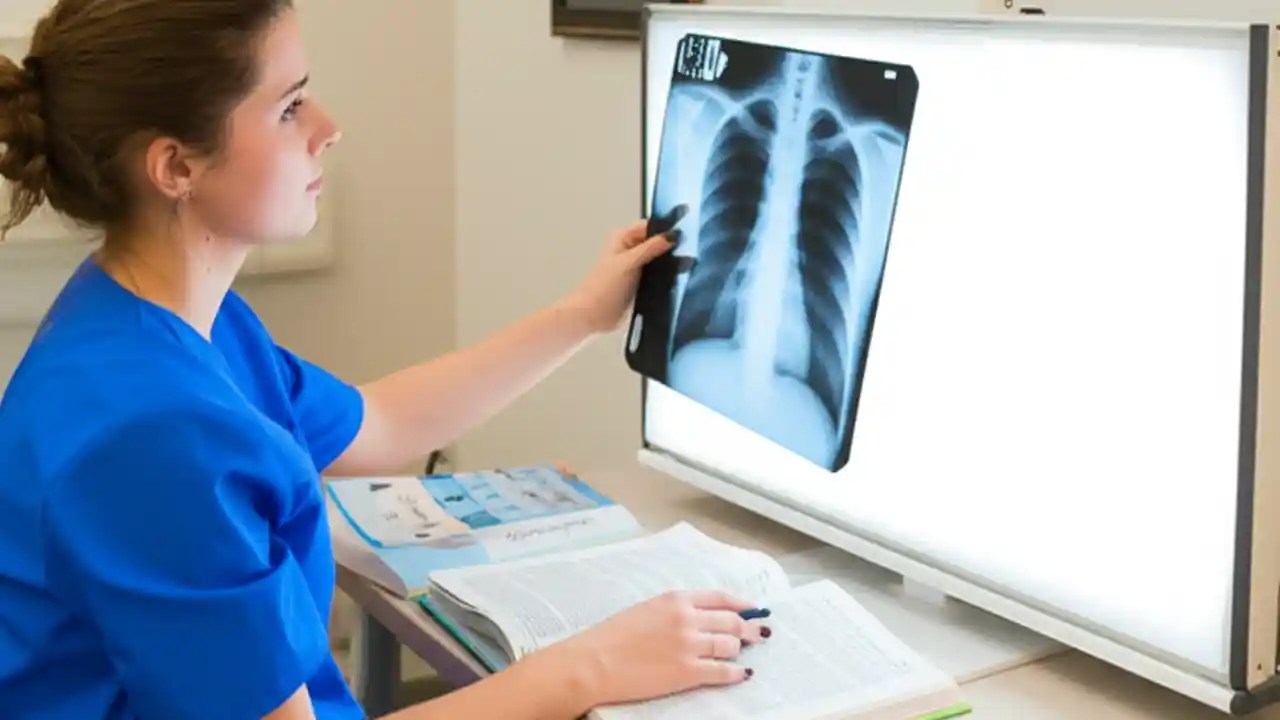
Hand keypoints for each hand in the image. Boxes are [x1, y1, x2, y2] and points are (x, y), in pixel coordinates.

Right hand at [550, 589, 767, 709]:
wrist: (593, 662)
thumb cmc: (612, 637)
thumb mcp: (646, 610)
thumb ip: (675, 610)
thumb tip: (701, 619)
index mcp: (675, 599)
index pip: (720, 598)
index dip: (742, 604)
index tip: (753, 610)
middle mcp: (687, 618)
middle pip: (731, 621)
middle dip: (748, 628)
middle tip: (757, 634)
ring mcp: (689, 645)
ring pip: (730, 645)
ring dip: (738, 650)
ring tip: (740, 655)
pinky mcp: (687, 672)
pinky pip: (723, 671)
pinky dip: (736, 673)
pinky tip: (742, 674)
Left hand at [560, 213, 682, 334]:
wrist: (593, 314)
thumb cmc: (607, 285)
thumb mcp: (629, 263)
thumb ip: (651, 248)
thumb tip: (673, 235)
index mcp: (624, 238)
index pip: (650, 226)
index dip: (667, 228)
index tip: (688, 235)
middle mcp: (630, 249)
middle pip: (656, 242)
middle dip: (671, 247)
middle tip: (693, 252)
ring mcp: (636, 266)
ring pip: (658, 259)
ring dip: (670, 263)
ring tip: (692, 266)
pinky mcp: (640, 282)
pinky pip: (657, 274)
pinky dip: (666, 276)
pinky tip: (681, 278)